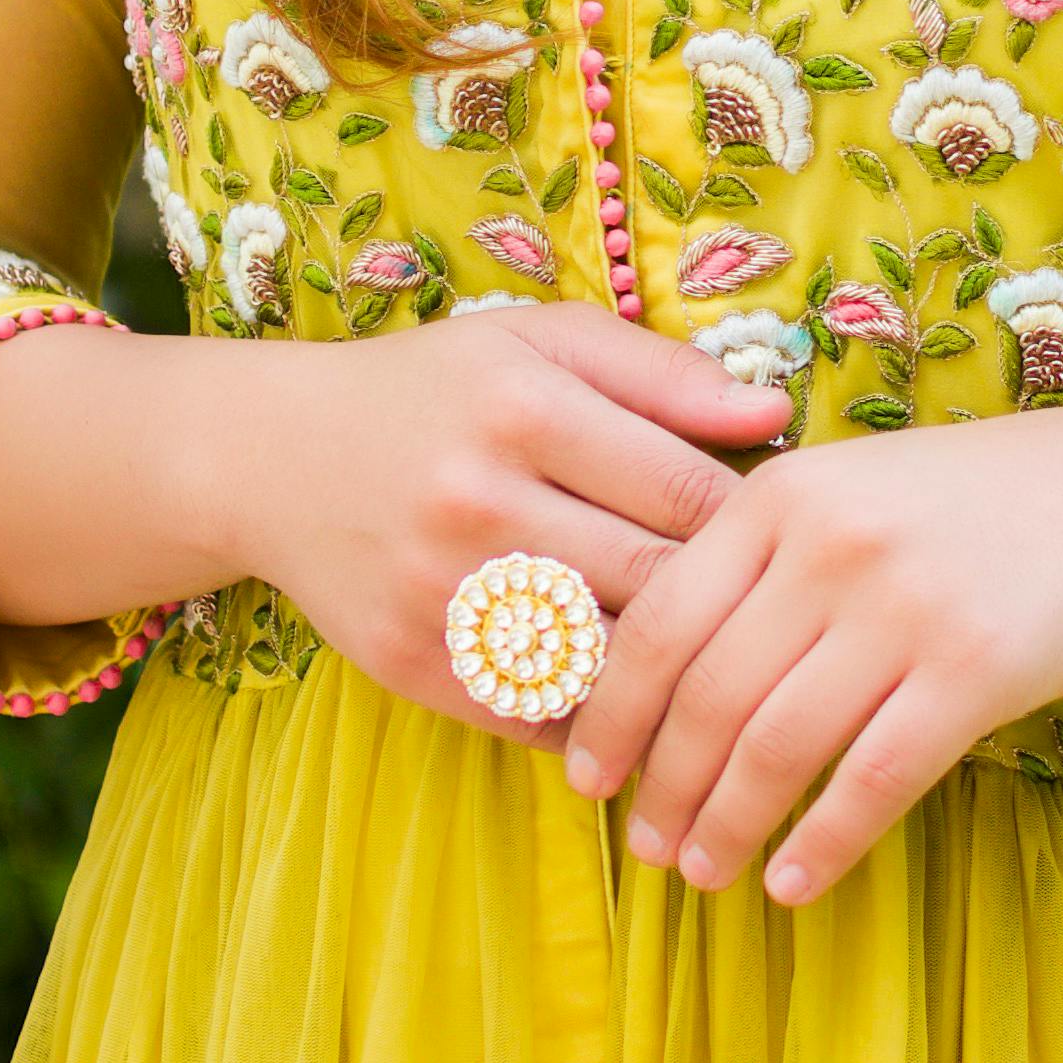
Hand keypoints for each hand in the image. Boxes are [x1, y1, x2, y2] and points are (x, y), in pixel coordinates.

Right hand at [231, 306, 791, 743]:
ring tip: (725, 675)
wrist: (275, 458)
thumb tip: (777, 416)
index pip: (686, 490)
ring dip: (675, 676)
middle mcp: (480, 501)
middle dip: (730, 609)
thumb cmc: (437, 392)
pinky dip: (603, 719)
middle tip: (775, 621)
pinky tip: (638, 707)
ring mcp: (441, 593)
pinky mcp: (412, 664)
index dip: (756, 528)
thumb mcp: (541, 343)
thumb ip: (663, 374)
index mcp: (525, 408)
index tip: (787, 543)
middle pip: (656, 584)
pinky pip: (543, 715)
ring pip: (608, 664)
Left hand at [561, 409, 1062, 903]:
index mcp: (781, 496)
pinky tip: (791, 882)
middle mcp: (830, 550)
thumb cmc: (976, 498)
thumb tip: (667, 665)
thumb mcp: (850, 485)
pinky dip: (821, 841)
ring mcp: (902, 611)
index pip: (661, 620)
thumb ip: (762, 551)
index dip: (611, 711)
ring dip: (727, 823)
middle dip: (662, 784)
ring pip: (777, 745)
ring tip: (702, 872)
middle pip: (707, 695)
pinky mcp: (973, 673)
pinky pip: (873, 779)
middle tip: (643, 844)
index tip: (584, 774)